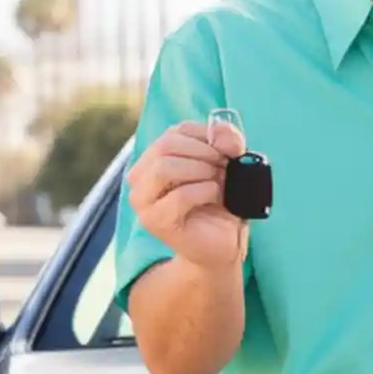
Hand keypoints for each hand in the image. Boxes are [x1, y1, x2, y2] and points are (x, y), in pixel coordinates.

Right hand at [126, 121, 249, 270]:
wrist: (223, 243)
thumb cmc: (221, 201)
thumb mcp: (228, 163)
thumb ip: (226, 141)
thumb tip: (224, 137)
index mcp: (155, 157)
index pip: (176, 131)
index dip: (208, 136)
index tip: (231, 150)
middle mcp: (141, 176)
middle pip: (166, 145)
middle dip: (204, 153)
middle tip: (225, 167)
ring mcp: (143, 201)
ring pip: (164, 167)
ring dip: (201, 170)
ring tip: (220, 182)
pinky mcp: (155, 221)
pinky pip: (179, 196)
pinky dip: (205, 191)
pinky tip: (216, 196)